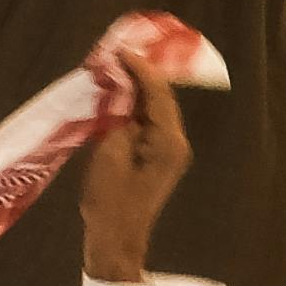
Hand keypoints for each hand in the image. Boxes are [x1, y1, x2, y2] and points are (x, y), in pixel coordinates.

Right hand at [70, 47, 197, 284]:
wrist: (117, 238)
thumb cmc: (110, 198)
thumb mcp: (109, 151)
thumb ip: (118, 115)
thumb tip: (119, 85)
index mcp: (168, 141)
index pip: (158, 92)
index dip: (139, 67)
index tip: (117, 48)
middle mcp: (175, 142)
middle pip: (160, 97)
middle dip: (139, 73)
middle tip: (112, 53)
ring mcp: (169, 150)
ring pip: (154, 107)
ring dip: (135, 87)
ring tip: (110, 68)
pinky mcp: (156, 156)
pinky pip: (147, 120)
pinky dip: (132, 104)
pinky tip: (115, 95)